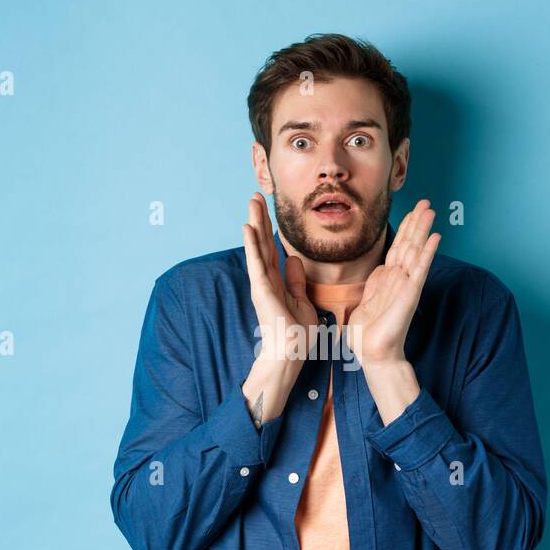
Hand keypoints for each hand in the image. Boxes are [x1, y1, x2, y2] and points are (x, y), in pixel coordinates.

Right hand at [242, 192, 317, 361]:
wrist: (291, 353)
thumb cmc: (297, 332)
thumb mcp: (302, 300)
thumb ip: (296, 280)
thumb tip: (294, 259)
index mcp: (277, 282)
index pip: (272, 250)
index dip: (269, 229)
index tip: (266, 210)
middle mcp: (267, 280)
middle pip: (262, 243)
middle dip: (259, 219)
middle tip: (255, 196)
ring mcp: (263, 284)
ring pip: (257, 247)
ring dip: (254, 224)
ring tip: (251, 202)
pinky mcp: (262, 290)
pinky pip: (256, 263)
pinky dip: (252, 245)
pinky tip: (248, 228)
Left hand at [347, 199, 439, 366]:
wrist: (373, 353)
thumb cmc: (368, 335)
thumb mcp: (364, 303)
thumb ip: (374, 286)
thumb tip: (379, 270)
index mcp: (388, 280)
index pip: (398, 248)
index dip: (405, 228)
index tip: (412, 211)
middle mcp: (400, 279)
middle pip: (409, 244)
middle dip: (417, 222)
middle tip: (426, 201)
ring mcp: (407, 285)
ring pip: (416, 250)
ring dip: (423, 229)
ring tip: (431, 210)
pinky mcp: (410, 293)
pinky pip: (420, 269)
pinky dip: (427, 252)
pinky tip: (435, 237)